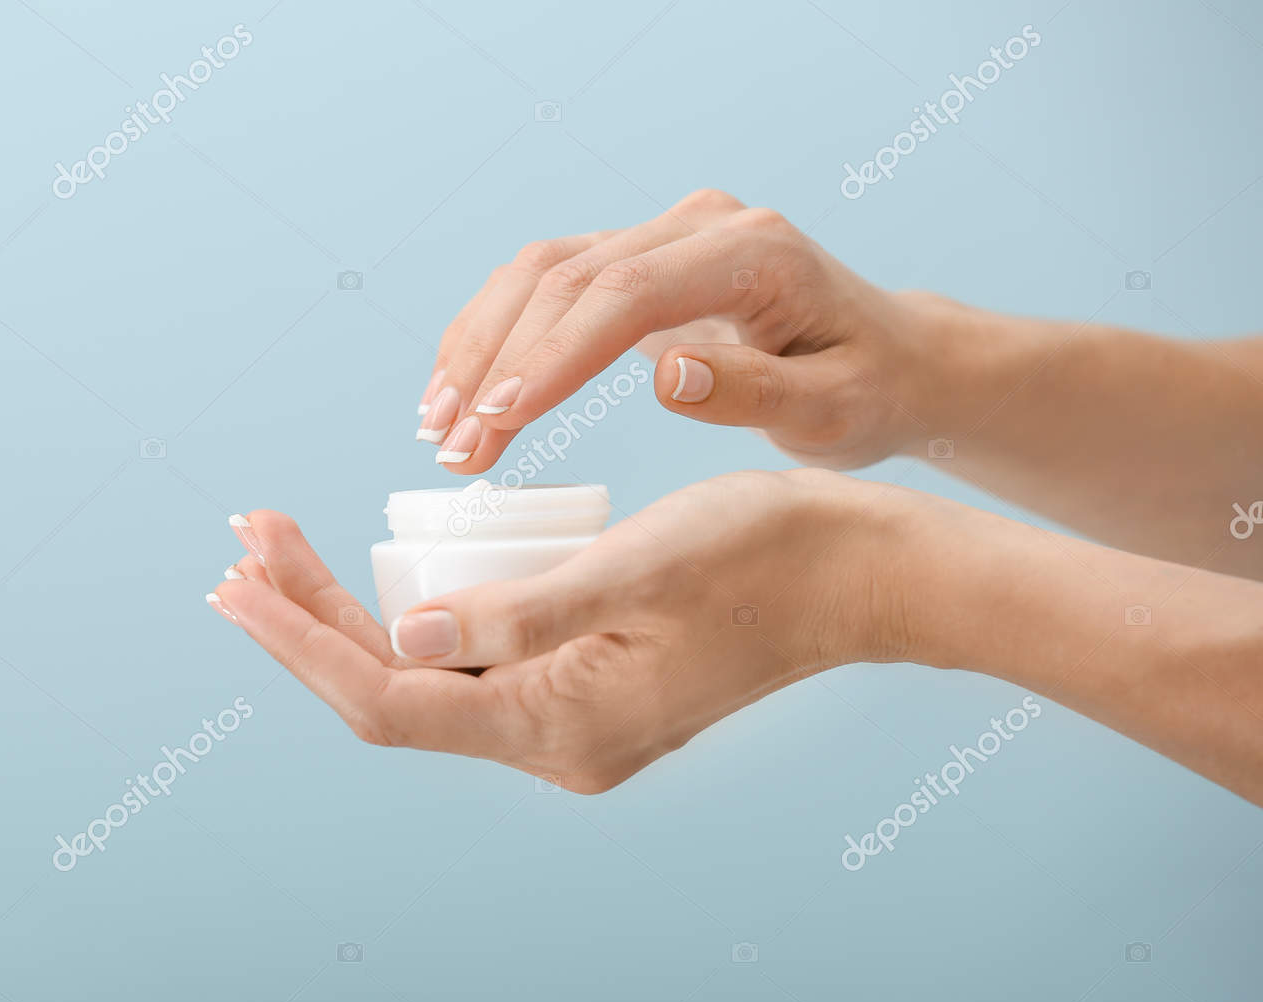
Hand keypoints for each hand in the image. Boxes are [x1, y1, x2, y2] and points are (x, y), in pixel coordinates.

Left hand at [212, 470, 902, 792]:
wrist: (859, 575)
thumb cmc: (766, 558)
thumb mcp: (640, 567)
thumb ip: (520, 611)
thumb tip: (404, 634)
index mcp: (563, 726)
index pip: (394, 699)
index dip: (306, 643)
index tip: (240, 582)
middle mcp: (555, 741)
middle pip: (395, 690)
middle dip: (310, 621)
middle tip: (242, 547)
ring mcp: (569, 719)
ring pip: (426, 674)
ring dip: (351, 616)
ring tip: (280, 549)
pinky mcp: (583, 684)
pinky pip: (471, 659)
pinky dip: (415, 614)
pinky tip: (379, 574)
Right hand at [414, 188, 944, 473]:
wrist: (888, 359)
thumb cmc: (866, 391)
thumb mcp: (832, 412)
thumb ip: (753, 391)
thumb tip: (664, 375)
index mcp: (750, 252)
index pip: (625, 293)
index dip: (552, 356)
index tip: (498, 422)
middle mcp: (696, 226)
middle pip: (565, 275)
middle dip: (497, 365)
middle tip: (453, 450)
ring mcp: (662, 236)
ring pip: (539, 272)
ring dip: (479, 348)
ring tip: (437, 428)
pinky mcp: (637, 262)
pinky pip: (546, 285)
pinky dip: (495, 335)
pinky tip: (459, 392)